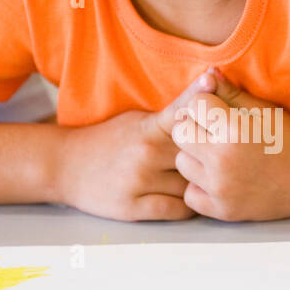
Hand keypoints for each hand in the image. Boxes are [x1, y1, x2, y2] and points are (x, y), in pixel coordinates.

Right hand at [54, 70, 217, 219]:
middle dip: (211, 157)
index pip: (179, 111)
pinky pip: (177, 210)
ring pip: (190, 185)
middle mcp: (144, 153)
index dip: (198, 96)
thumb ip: (168, 119)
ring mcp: (138, 181)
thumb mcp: (134, 121)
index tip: (213, 79)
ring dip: (199, 185)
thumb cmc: (107, 141)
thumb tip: (203, 104)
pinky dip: (188, 207)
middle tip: (225, 160)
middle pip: (197, 154)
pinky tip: (188, 199)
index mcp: (146, 128)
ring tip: (204, 182)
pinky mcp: (132, 207)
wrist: (64, 166)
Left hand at [169, 67, 289, 220]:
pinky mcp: (222, 210)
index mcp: (234, 129)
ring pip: (182, 162)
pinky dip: (200, 187)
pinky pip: (189, 194)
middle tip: (216, 134)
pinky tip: (219, 179)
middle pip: (180, 132)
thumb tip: (207, 74)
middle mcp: (222, 159)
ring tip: (218, 157)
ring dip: (195, 158)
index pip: (195, 104)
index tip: (222, 112)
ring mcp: (220, 188)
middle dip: (195, 128)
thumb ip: (232, 93)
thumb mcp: (265, 110)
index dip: (208, 105)